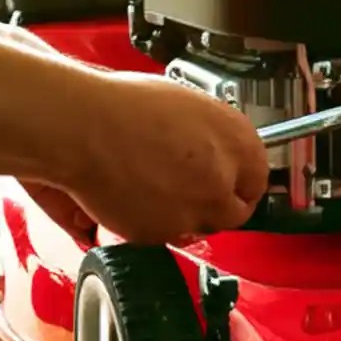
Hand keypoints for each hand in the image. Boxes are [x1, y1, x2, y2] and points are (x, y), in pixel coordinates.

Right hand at [36, 72, 269, 245]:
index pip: (258, 178)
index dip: (239, 182)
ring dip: (184, 214)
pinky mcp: (160, 234)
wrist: (83, 127)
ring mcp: (194, 211)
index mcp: (239, 143)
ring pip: (198, 226)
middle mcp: (224, 181)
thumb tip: (216, 152)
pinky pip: (164, 234)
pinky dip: (154, 222)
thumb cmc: (127, 106)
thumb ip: (214, 138)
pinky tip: (135, 195)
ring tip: (154, 186)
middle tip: (188, 189)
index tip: (229, 184)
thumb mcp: (190, 108)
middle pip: (234, 211)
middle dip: (214, 204)